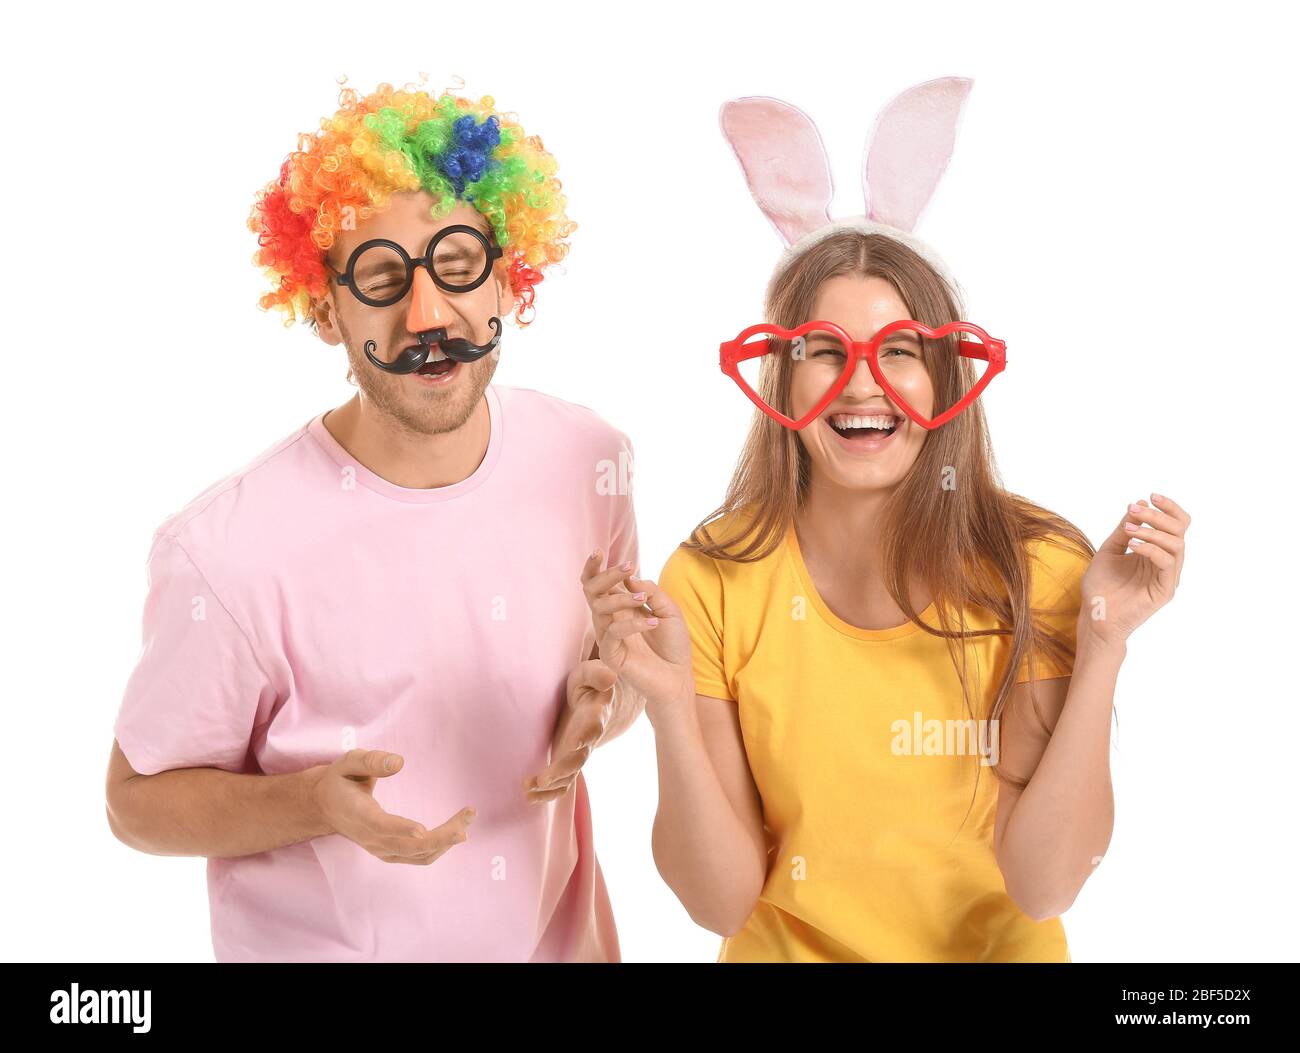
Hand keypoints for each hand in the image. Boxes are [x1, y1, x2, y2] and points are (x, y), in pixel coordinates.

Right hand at [310, 749, 474, 864]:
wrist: (325, 806)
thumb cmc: (340, 780)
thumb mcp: (349, 763)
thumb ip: (371, 761)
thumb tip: (399, 762)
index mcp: (358, 815)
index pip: (380, 826)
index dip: (401, 829)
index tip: (422, 830)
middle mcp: (370, 838)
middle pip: (407, 846)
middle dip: (439, 837)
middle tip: (466, 823)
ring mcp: (381, 849)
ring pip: (417, 854)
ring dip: (445, 841)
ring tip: (468, 818)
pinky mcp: (391, 852)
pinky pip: (418, 857)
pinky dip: (439, 847)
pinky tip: (456, 831)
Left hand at [524, 659, 618, 803]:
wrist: (593, 699)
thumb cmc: (588, 683)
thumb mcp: (590, 673)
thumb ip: (597, 674)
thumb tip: (609, 677)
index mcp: (594, 716)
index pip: (592, 728)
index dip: (585, 736)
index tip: (576, 743)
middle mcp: (588, 740)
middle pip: (579, 759)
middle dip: (562, 770)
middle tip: (543, 779)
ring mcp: (578, 753)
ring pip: (569, 776)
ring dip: (550, 786)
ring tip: (528, 790)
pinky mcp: (567, 759)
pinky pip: (561, 782)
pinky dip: (547, 792)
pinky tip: (529, 795)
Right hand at [579, 549, 693, 710]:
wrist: (678, 678)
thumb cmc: (673, 646)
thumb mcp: (669, 611)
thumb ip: (652, 592)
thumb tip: (631, 578)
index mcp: (620, 607)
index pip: (598, 584)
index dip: (594, 567)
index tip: (600, 551)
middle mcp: (610, 619)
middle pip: (592, 591)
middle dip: (607, 575)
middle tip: (627, 567)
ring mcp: (608, 637)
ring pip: (601, 608)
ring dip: (622, 597)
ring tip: (644, 598)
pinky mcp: (611, 655)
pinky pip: (613, 632)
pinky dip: (632, 623)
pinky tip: (653, 622)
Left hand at [1079, 492, 1189, 645]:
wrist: (1094, 615)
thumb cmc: (1100, 586)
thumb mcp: (1109, 550)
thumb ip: (1125, 530)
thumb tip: (1138, 505)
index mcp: (1156, 552)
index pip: (1176, 525)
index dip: (1168, 508)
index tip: (1150, 496)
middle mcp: (1166, 562)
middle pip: (1180, 530)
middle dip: (1158, 515)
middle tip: (1135, 509)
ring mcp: (1168, 577)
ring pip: (1177, 544)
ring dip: (1153, 531)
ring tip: (1129, 530)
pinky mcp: (1165, 590)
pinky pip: (1167, 563)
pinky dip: (1151, 549)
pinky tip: (1132, 545)